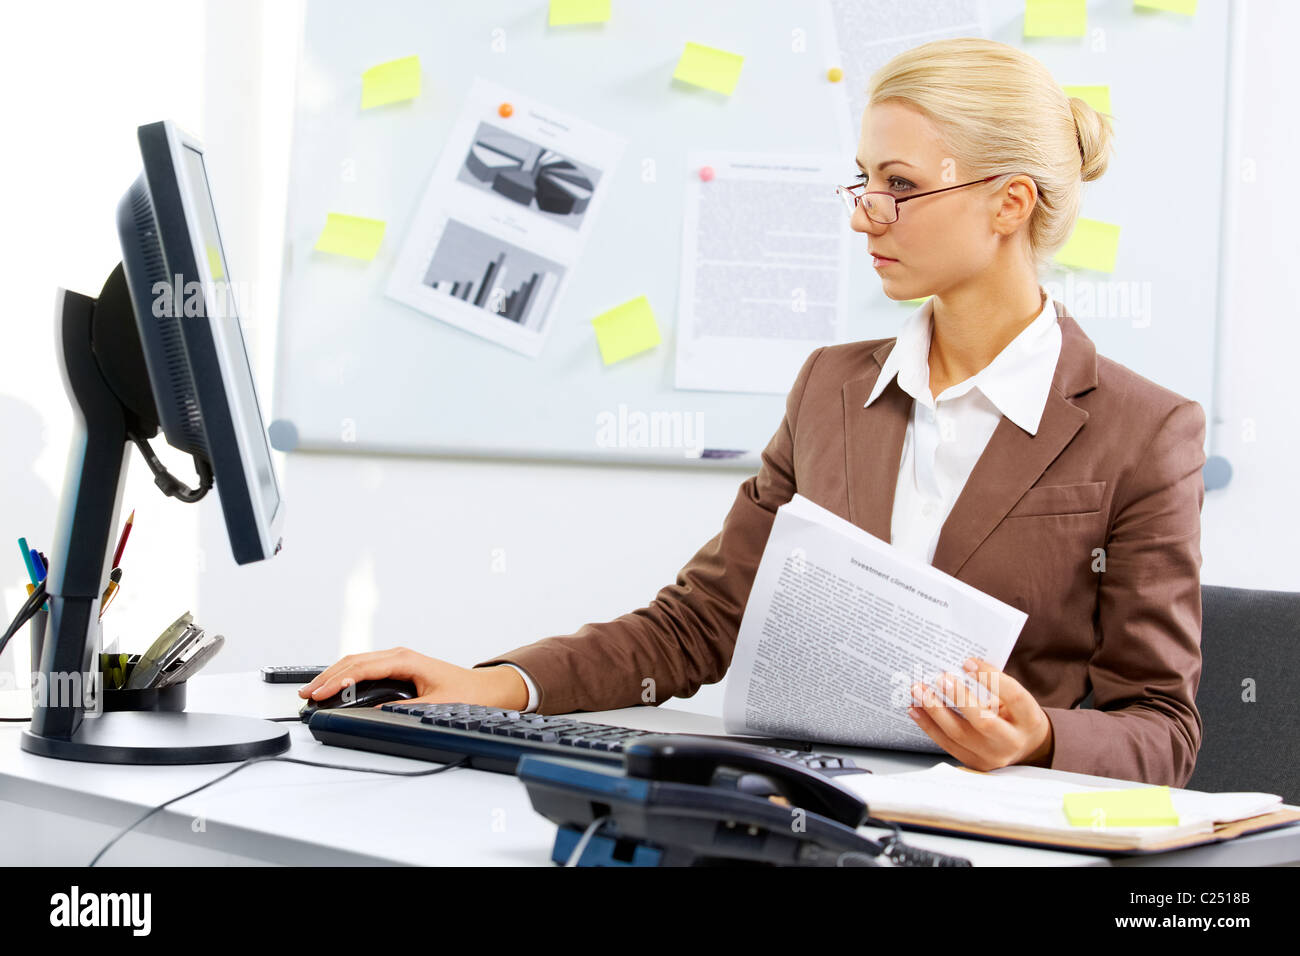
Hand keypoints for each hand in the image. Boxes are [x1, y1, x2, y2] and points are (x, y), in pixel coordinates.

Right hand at [297, 647, 528, 710]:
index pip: (364, 667)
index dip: (340, 680)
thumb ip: (407, 708)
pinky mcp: (396, 666)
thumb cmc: (464, 693)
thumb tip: (379, 711)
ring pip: (356, 662)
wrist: (483, 688)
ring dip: (333, 675)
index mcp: (406, 660)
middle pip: (354, 661)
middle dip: (328, 677)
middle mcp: (399, 655)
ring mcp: (396, 659)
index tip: (322, 692)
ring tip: (312, 690)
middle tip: (307, 694)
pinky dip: (345, 675)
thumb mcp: (435, 704)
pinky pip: (364, 667)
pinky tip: (333, 686)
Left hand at [908, 657, 1053, 771]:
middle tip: (939, 677)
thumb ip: (995, 685)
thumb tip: (959, 666)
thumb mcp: (1016, 700)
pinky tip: (915, 708)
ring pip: (958, 734)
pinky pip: (946, 743)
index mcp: (1029, 720)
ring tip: (918, 689)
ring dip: (934, 710)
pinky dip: (928, 725)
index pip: (1013, 697)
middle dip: (959, 698)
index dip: (991, 678)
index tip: (968, 661)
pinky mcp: (973, 762)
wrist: (1026, 747)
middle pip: (984, 722)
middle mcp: (1011, 742)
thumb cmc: (1017, 714)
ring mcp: (991, 756)